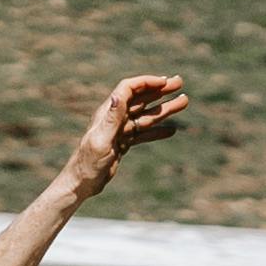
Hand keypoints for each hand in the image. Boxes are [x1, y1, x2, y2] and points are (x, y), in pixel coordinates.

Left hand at [64, 73, 190, 190]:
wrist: (81, 183)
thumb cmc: (88, 163)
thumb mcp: (101, 140)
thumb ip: (111, 118)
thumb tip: (118, 96)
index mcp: (107, 113)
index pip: (128, 89)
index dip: (147, 82)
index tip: (166, 82)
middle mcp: (114, 118)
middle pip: (140, 98)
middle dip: (160, 90)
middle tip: (180, 83)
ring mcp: (120, 131)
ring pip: (146, 115)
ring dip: (164, 108)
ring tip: (184, 101)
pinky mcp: (123, 143)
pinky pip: (144, 133)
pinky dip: (158, 131)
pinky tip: (172, 130)